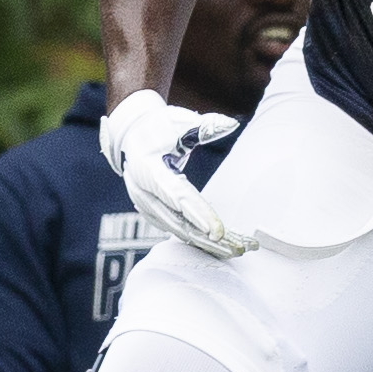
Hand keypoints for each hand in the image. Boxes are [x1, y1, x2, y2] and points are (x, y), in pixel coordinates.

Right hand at [100, 87, 252, 259]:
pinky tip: (223, 247)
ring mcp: (148, 208)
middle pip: (181, 223)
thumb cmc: (157, 128)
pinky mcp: (156, 214)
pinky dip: (201, 239)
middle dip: (210, 240)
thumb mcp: (178, 121)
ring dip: (210, 244)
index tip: (218, 232)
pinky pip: (180, 230)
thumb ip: (204, 126)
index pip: (177, 196)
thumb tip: (231, 124)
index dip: (198, 215)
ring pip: (181, 231)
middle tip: (240, 248)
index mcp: (149, 171)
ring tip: (239, 250)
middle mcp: (145, 195)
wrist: (132, 137)